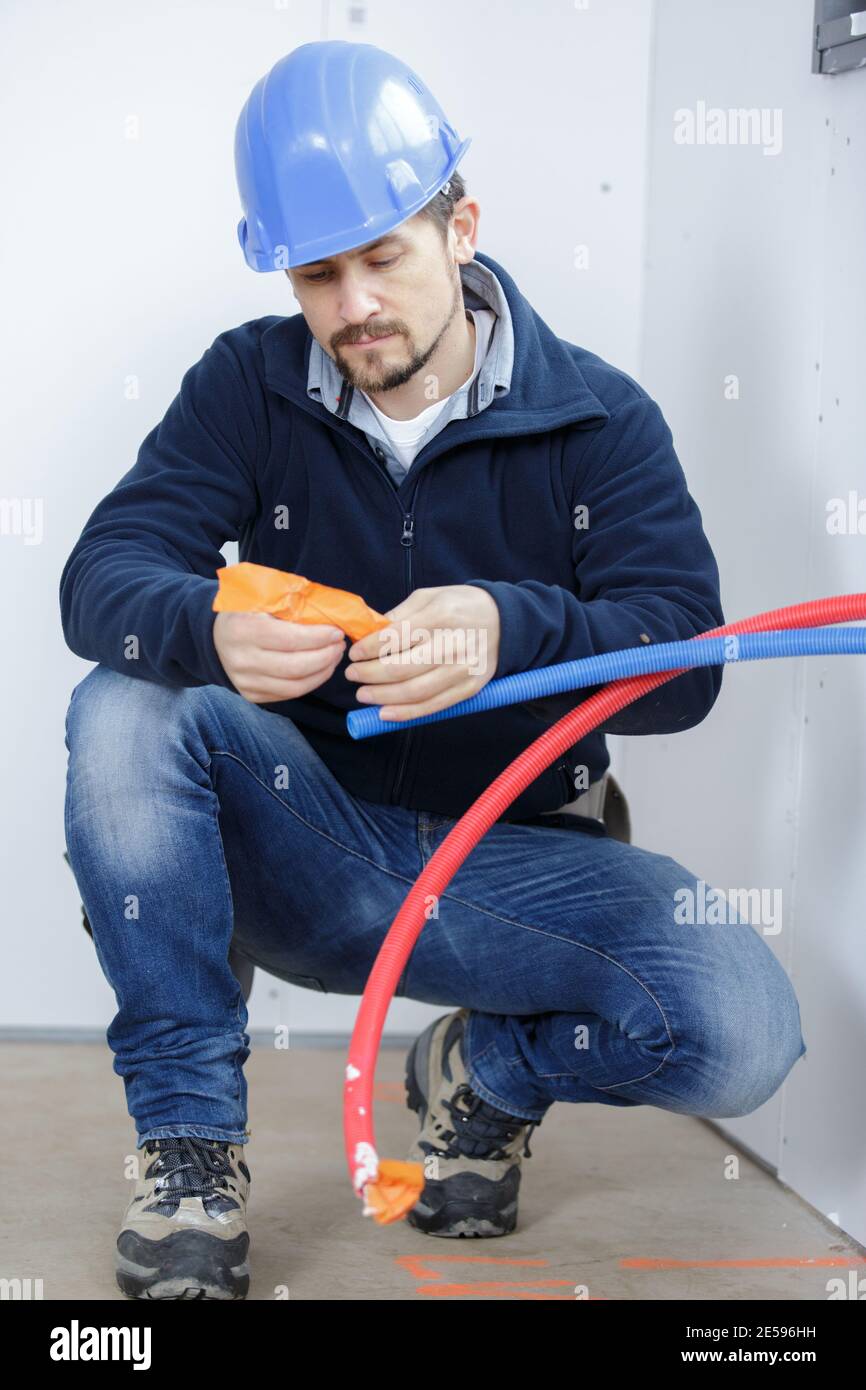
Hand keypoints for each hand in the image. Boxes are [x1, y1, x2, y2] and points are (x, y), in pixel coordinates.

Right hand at [213, 610, 345, 703]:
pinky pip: (289, 694)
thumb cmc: (246, 613)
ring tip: (334, 657)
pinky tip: (321, 669)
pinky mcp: (252, 695)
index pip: (291, 639)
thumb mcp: (260, 598)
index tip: (336, 632)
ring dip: (323, 672)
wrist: (216, 638)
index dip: (319, 638)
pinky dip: (311, 683)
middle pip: (296, 666)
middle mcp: (242, 660)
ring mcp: (246, 681)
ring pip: (296, 686)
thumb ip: (289, 602)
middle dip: (326, 656)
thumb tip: (328, 611)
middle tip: (339, 645)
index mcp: (243, 630)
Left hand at [344, 584, 500, 719]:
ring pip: (414, 692)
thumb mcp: (430, 596)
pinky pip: (433, 706)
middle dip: (368, 674)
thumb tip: (368, 635)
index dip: (368, 648)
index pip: (395, 637)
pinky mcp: (469, 689)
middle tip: (352, 674)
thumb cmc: (461, 606)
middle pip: (401, 668)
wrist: (504, 621)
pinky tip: (385, 712)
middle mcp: (453, 645)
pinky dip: (406, 713)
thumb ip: (399, 615)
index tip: (354, 652)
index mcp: (441, 616)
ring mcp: (463, 670)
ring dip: (382, 697)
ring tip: (363, 695)